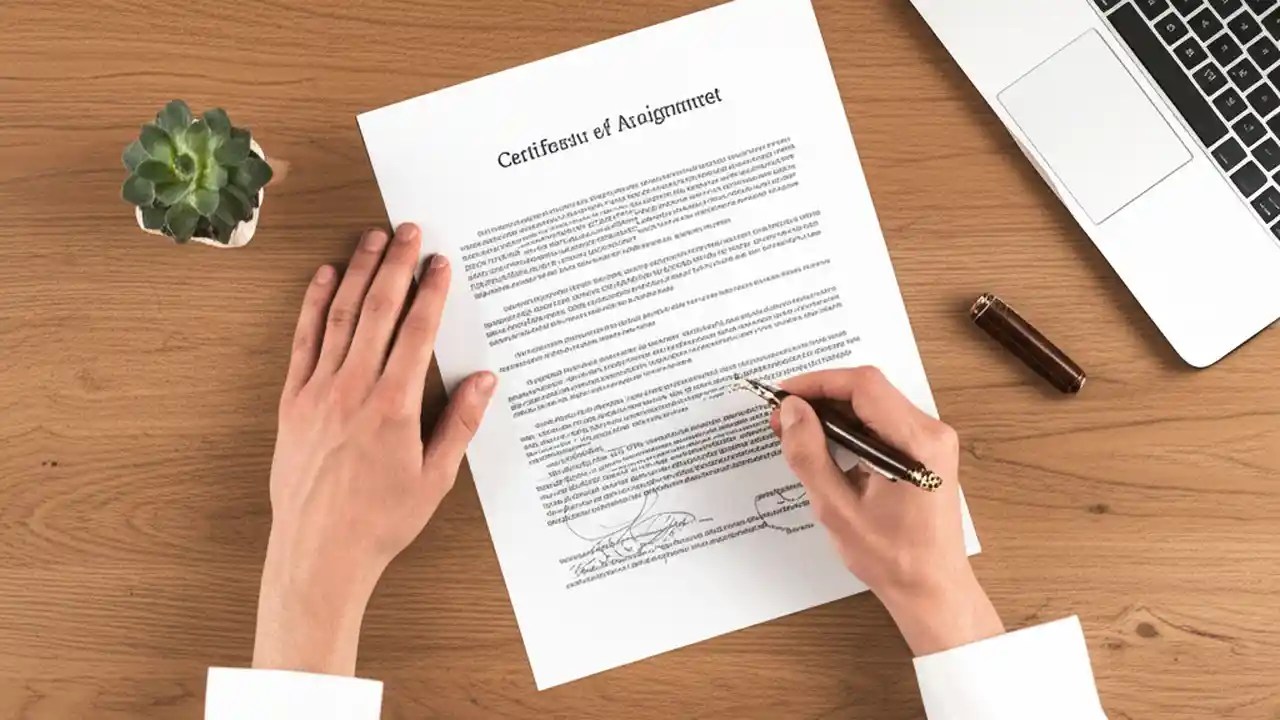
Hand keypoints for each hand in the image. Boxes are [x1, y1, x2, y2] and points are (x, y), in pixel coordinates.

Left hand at [253, 224, 495, 674]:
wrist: (319, 552)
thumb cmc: (380, 522)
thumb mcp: (435, 478)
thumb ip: (460, 423)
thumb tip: (484, 379)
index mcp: (394, 407)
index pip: (416, 332)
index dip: (430, 291)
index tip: (440, 262)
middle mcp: (354, 390)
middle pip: (377, 310)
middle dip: (395, 265)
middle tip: (408, 231)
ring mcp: (318, 392)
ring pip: (339, 316)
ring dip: (355, 272)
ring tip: (370, 239)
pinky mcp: (293, 402)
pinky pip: (303, 342)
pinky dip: (313, 305)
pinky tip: (322, 278)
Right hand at [771, 367, 1002, 655]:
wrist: (932, 589)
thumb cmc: (892, 558)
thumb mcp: (838, 509)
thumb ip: (810, 456)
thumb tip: (790, 412)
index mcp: (918, 443)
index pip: (863, 386)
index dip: (817, 383)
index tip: (782, 395)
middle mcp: (931, 433)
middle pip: (868, 390)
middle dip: (820, 397)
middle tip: (781, 418)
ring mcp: (931, 442)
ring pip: (873, 405)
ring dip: (833, 412)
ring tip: (796, 432)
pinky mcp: (924, 452)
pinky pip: (882, 423)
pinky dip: (850, 427)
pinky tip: (823, 445)